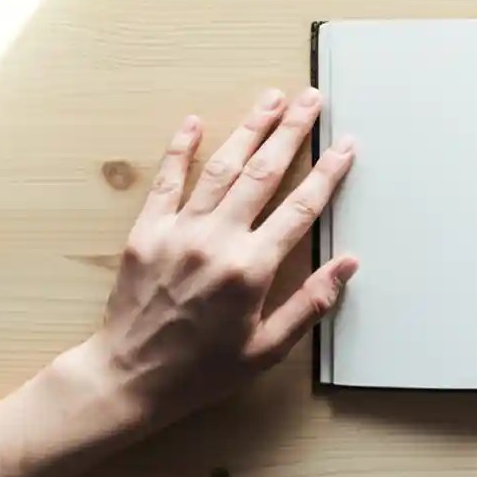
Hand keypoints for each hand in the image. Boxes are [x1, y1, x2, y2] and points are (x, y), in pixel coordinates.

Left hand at [75, 87, 357, 425]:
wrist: (128, 378)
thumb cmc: (202, 371)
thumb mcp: (267, 349)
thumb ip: (310, 303)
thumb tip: (348, 263)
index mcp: (251, 270)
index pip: (300, 209)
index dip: (328, 173)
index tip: (345, 145)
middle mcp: (217, 241)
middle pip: (263, 173)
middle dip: (291, 132)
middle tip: (310, 100)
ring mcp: (179, 231)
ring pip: (221, 168)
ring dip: (249, 129)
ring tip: (270, 98)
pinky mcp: (147, 232)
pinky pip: (166, 181)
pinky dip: (180, 149)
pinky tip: (194, 121)